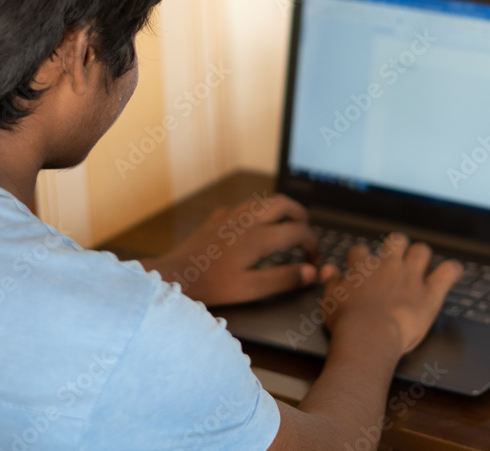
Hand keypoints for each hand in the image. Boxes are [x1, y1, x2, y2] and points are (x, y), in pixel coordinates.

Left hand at [141, 193, 318, 306]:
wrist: (175, 275)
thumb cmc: (211, 285)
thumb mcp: (250, 289)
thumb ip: (283, 280)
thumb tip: (311, 273)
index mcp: (259, 238)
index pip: (298, 232)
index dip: (313, 245)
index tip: (314, 261)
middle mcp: (247, 221)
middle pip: (284, 204)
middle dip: (301, 215)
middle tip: (307, 231)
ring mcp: (230, 217)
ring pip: (263, 200)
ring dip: (280, 209)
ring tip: (287, 223)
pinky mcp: (216, 219)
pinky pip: (243, 206)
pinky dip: (257, 212)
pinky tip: (253, 225)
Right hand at [319, 233, 463, 355]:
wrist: (369, 334)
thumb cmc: (347, 322)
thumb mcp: (329, 300)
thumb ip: (331, 281)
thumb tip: (328, 269)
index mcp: (363, 267)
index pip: (360, 251)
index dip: (360, 258)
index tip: (360, 267)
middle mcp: (388, 266)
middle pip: (395, 240)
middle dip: (396, 246)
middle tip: (395, 259)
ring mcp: (411, 277)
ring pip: (421, 250)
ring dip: (421, 256)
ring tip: (421, 264)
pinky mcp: (430, 292)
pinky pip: (448, 272)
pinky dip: (452, 270)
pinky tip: (452, 272)